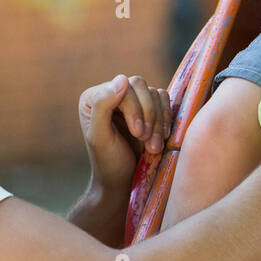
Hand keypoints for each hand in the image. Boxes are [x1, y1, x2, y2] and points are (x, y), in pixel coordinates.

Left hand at [77, 74, 172, 196]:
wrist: (125, 181)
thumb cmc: (109, 162)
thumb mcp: (100, 137)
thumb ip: (103, 106)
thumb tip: (122, 79)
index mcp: (94, 97)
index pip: (122, 87)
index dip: (134, 109)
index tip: (138, 134)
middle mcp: (113, 94)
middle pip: (140, 86)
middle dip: (148, 115)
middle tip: (147, 141)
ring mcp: (132, 100)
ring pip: (154, 94)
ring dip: (158, 122)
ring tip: (154, 147)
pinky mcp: (149, 107)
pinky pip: (164, 100)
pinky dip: (166, 119)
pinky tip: (161, 138)